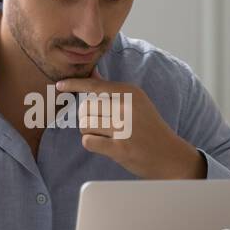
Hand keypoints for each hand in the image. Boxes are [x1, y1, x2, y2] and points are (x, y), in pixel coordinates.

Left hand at [56, 68, 205, 178]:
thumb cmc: (149, 128)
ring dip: (90, 132)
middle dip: (87, 119)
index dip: (74, 85)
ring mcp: (124, 127)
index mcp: (130, 93)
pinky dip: (93, 144)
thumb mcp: (136, 103)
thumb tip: (92, 74)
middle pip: (85, 108)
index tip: (59, 85)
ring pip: (84, 125)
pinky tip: (107, 146)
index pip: (94, 86)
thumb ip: (113, 90)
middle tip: (103, 127)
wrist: (170, 155)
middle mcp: (126, 107)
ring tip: (106, 136)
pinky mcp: (120, 148)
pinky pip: (88, 142)